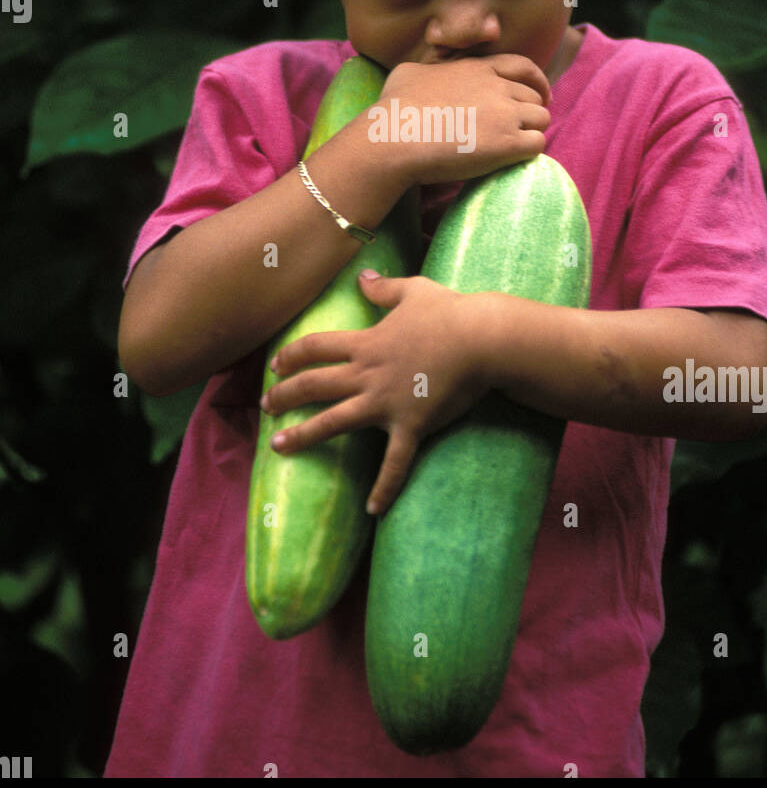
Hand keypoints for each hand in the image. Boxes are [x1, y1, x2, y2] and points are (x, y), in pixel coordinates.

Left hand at [259, 270, 491, 514]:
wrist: (482, 340)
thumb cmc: (451, 312)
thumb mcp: (414, 290)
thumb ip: (383, 288)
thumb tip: (363, 278)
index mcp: (366, 343)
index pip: (315, 348)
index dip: (292, 356)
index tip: (275, 365)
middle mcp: (367, 374)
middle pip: (313, 385)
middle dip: (284, 396)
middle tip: (264, 406)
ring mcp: (386, 403)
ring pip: (333, 421)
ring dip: (303, 435)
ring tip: (278, 447)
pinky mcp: (411, 426)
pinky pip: (394, 463)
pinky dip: (383, 487)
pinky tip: (372, 509)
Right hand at [370, 53, 550, 183]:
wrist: (396, 138)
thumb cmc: (395, 108)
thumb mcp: (409, 72)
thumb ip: (429, 68)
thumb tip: (426, 73)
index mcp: (477, 69)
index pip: (523, 67)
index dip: (536, 81)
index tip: (541, 95)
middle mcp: (497, 87)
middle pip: (535, 97)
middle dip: (531, 113)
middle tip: (520, 129)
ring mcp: (505, 115)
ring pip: (541, 120)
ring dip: (532, 132)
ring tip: (514, 148)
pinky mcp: (507, 144)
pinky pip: (537, 145)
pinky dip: (529, 152)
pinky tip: (513, 160)